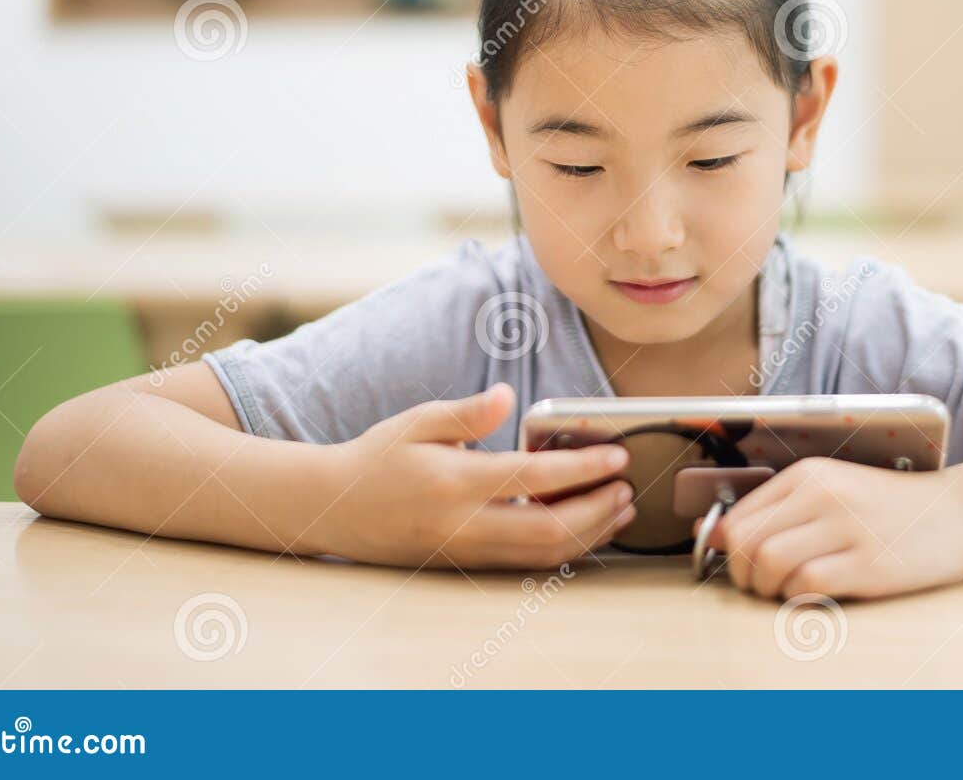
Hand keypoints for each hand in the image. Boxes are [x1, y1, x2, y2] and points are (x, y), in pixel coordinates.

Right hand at [318, 384, 635, 569]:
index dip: (582, 468)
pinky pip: (526, 565)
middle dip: (598, 510)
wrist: (334, 511)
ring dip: (589, 535)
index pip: (533, 476)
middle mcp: (463, 525)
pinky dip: (563, 549)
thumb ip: (467, 411)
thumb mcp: (418, 421)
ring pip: (542, 555)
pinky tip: (585, 529)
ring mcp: (466, 553)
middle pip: (548, 529)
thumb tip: (509, 395)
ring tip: (619, 510)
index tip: (617, 454)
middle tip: (628, 488)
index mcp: (453, 481)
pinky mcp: (467, 567)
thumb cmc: (379, 457)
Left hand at [691, 456, 962, 600]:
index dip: (727, 552)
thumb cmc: (891, 509)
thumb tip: (708, 536)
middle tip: (765, 587)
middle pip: (745, 542)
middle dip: (743, 575)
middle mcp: (822, 494)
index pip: (736, 517)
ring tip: (791, 591)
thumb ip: (775, 512)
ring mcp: (846, 527)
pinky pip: (808, 584)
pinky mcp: (869, 563)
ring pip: (770, 563)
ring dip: (770, 589)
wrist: (961, 513)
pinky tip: (820, 594)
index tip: (743, 568)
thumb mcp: (832, 493)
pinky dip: (802, 598)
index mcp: (808, 474)